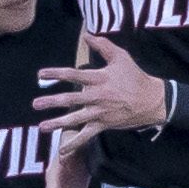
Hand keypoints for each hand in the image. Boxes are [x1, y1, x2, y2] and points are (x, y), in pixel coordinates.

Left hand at [35, 33, 166, 148]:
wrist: (152, 101)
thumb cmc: (136, 77)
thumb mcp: (121, 57)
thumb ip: (103, 46)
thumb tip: (87, 35)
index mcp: (99, 79)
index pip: (73, 75)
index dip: (55, 74)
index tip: (40, 75)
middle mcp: (97, 96)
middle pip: (70, 99)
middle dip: (51, 102)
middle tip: (35, 104)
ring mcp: (100, 113)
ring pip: (75, 119)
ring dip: (58, 123)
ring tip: (42, 127)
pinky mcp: (104, 124)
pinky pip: (87, 136)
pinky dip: (75, 144)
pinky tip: (62, 152)